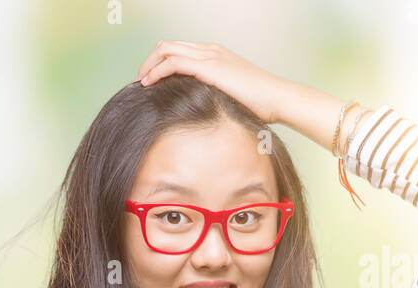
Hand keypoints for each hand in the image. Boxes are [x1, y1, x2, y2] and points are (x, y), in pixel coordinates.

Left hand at [135, 41, 291, 124]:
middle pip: (167, 46)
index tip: (147, 82)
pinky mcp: (210, 67)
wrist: (277, 99)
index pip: (178, 50)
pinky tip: (148, 84)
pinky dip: (156, 71)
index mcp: (214, 55)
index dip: (158, 63)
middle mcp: (210, 51)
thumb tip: (192, 111)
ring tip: (139, 83)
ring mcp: (210, 56)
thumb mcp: (228, 97)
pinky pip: (174, 62)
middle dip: (148, 62)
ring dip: (148, 65)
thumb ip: (209, 96)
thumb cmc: (258, 105)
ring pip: (166, 49)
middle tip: (139, 82)